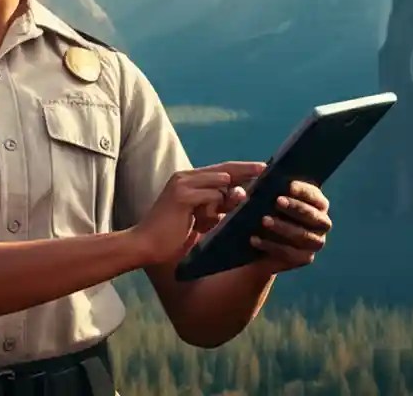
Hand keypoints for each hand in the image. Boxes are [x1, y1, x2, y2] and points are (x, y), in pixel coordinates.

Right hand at [130, 161, 264, 267]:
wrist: (146, 245)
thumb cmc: (172, 236)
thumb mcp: (201, 218)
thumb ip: (217, 207)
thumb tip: (239, 197)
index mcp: (188, 181)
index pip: (221, 170)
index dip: (241, 169)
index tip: (261, 168)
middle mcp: (185, 177)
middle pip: (223, 169)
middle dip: (246, 169)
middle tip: (266, 168)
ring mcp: (182, 184)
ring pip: (220, 182)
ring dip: (232, 194)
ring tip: (246, 198)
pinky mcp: (182, 194)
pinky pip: (212, 195)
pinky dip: (221, 203)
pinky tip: (225, 210)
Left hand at [249, 180, 331, 273]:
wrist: (260, 240)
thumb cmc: (265, 208)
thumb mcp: (265, 195)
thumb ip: (268, 187)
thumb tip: (265, 177)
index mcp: (318, 203)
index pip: (315, 195)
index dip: (303, 191)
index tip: (288, 186)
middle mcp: (322, 222)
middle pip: (313, 215)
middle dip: (295, 208)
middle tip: (277, 201)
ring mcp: (315, 242)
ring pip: (303, 236)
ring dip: (283, 228)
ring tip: (264, 220)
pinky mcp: (304, 258)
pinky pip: (290, 253)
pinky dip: (271, 246)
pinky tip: (255, 239)